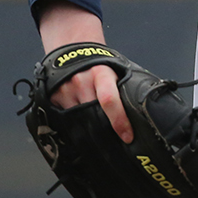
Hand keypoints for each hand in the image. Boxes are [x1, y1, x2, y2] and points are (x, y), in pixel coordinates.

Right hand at [35, 0, 133, 143]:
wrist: (72, 50)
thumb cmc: (99, 63)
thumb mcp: (116, 70)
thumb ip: (125, 88)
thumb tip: (144, 110)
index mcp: (101, 74)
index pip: (110, 101)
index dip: (119, 121)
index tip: (127, 137)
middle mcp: (81, 82)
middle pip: (93, 116)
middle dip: (106, 134)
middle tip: (117, 147)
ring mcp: (65, 90)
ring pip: (79, 122)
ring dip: (91, 133)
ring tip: (101, 142)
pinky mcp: (53, 97)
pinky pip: (66, 120)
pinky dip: (76, 127)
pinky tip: (83, 130)